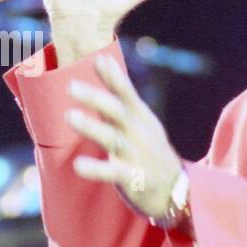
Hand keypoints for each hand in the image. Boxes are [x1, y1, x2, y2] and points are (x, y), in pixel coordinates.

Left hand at [65, 51, 183, 219]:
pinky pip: (113, 173)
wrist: (175, 189)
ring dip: (92, 127)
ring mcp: (135, 154)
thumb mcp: (139, 117)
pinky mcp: (133, 178)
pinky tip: (78, 165)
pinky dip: (96, 169)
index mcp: (138, 117)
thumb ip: (119, 91)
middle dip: (96, 98)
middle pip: (117, 112)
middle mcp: (137, 132)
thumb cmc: (149, 147)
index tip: (97, 58)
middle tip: (71, 87)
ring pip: (113, 138)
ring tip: (71, 116)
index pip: (126, 93)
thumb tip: (102, 58)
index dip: (113, 76)